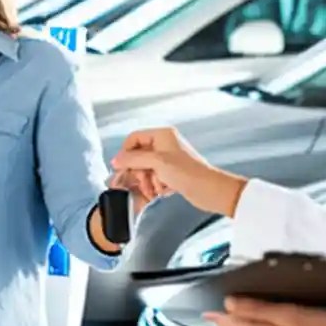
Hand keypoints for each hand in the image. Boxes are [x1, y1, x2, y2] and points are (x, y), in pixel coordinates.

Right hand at [110, 127, 247, 216]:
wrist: (209, 190)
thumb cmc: (187, 173)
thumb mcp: (157, 163)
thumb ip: (134, 159)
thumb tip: (116, 160)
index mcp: (162, 135)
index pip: (134, 138)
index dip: (125, 153)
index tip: (120, 168)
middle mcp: (165, 144)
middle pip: (139, 156)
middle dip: (138, 172)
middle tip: (141, 182)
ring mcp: (169, 159)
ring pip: (146, 169)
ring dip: (147, 181)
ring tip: (154, 190)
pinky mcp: (172, 173)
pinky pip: (155, 178)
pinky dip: (156, 186)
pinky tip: (163, 191)